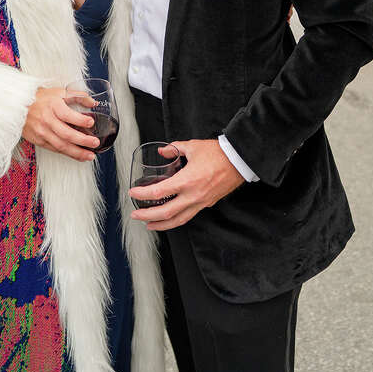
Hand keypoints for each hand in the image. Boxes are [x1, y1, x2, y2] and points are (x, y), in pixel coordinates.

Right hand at [20, 86, 98, 161]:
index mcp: (52, 106)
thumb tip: (92, 103)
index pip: (68, 115)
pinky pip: (54, 149)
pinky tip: (77, 155)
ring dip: (77, 153)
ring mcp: (42, 132)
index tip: (91, 122)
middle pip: (67, 134)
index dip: (81, 120)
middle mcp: (47, 120)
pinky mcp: (38, 140)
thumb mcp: (58, 92)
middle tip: (95, 143)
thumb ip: (77, 96)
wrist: (16, 106)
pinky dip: (67, 153)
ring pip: (61, 146)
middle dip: (83, 141)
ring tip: (89, 155)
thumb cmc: (38, 98)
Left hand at [128, 138, 244, 230]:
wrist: (239, 161)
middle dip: (148, 216)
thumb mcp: (191, 147)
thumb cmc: (217, 153)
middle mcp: (193, 195)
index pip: (158, 192)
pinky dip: (176, 219)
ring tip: (150, 224)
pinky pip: (189, 215)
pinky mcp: (207, 204)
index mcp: (186, 181)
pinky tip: (169, 218)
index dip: (142, 194)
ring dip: (162, 224)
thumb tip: (163, 151)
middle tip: (136, 215)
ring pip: (179, 220)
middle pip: (166, 213)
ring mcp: (201, 202)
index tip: (133, 193)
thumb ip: (174, 149)